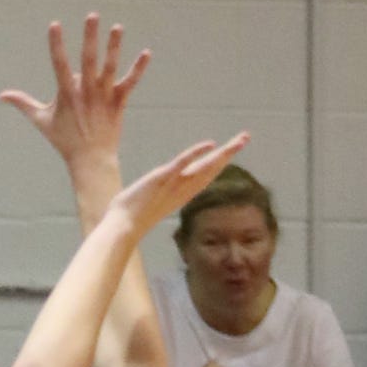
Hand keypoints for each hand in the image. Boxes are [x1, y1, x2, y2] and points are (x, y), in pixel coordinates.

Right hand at [1, 16, 149, 181]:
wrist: (91, 162)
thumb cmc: (65, 141)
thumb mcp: (41, 121)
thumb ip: (23, 104)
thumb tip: (1, 95)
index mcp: (67, 94)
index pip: (60, 64)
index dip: (57, 44)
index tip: (55, 25)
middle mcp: (86, 93)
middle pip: (88, 60)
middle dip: (90, 38)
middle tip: (92, 16)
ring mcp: (103, 97)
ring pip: (110, 68)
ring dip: (114, 47)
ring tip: (117, 28)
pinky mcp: (118, 102)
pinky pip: (130, 82)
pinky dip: (138, 69)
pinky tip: (147, 53)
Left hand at [108, 134, 250, 243]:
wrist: (121, 228)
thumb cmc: (131, 218)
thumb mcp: (151, 201)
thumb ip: (159, 194)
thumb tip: (158, 191)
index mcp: (180, 194)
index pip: (205, 175)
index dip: (220, 162)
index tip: (233, 149)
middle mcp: (182, 190)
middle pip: (211, 170)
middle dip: (229, 153)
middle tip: (245, 138)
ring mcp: (173, 185)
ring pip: (203, 167)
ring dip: (221, 153)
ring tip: (238, 141)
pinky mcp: (161, 179)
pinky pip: (181, 165)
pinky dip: (195, 155)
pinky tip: (209, 144)